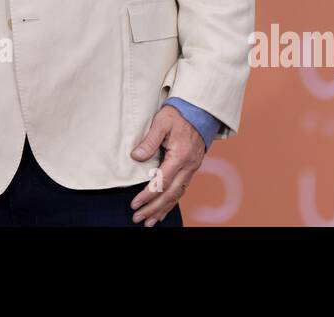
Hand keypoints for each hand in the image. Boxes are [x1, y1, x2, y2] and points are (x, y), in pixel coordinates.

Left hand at [129, 104, 205, 225]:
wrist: (199, 111)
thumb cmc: (178, 114)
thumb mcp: (161, 122)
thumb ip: (149, 140)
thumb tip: (136, 157)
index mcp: (180, 156)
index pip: (162, 181)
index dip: (148, 195)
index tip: (134, 204)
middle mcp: (189, 166)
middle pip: (170, 194)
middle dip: (153, 209)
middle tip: (138, 219)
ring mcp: (192, 168)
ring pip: (177, 195)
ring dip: (163, 210)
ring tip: (149, 222)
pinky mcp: (192, 168)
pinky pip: (182, 189)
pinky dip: (172, 202)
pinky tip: (163, 210)